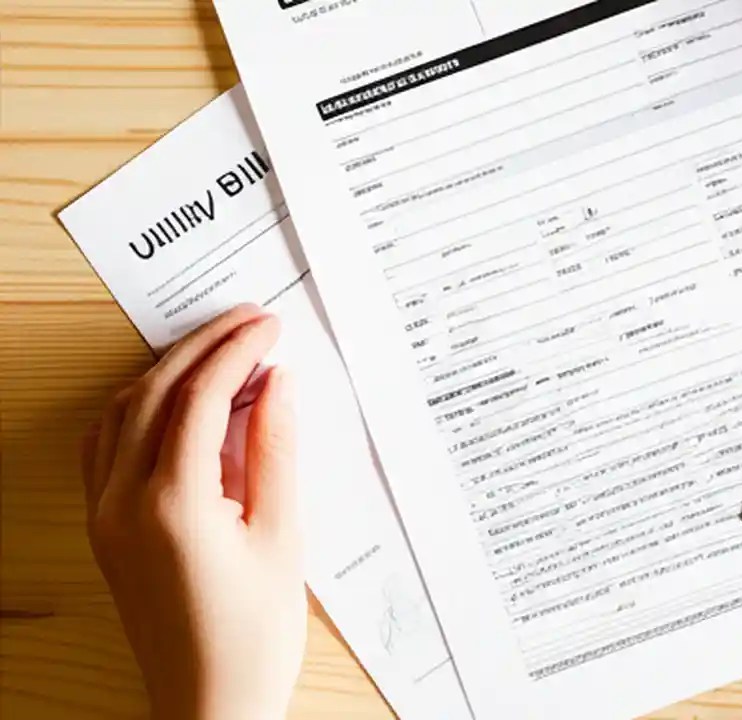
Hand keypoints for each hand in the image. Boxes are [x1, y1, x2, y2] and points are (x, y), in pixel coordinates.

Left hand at [82, 305, 305, 719]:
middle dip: (205, 346)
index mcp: (173, 503)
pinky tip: (179, 400)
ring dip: (171, 371)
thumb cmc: (255, 636)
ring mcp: (106, 515)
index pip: (201, 395)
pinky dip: (142, 407)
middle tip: (252, 321)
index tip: (271, 326)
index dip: (238, 350)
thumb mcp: (283, 536)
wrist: (211, 705)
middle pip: (156, 391)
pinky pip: (109, 444)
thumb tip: (277, 383)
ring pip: (124, 411)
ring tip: (223, 351)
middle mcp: (124, 501)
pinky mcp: (105, 528)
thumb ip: (276, 450)